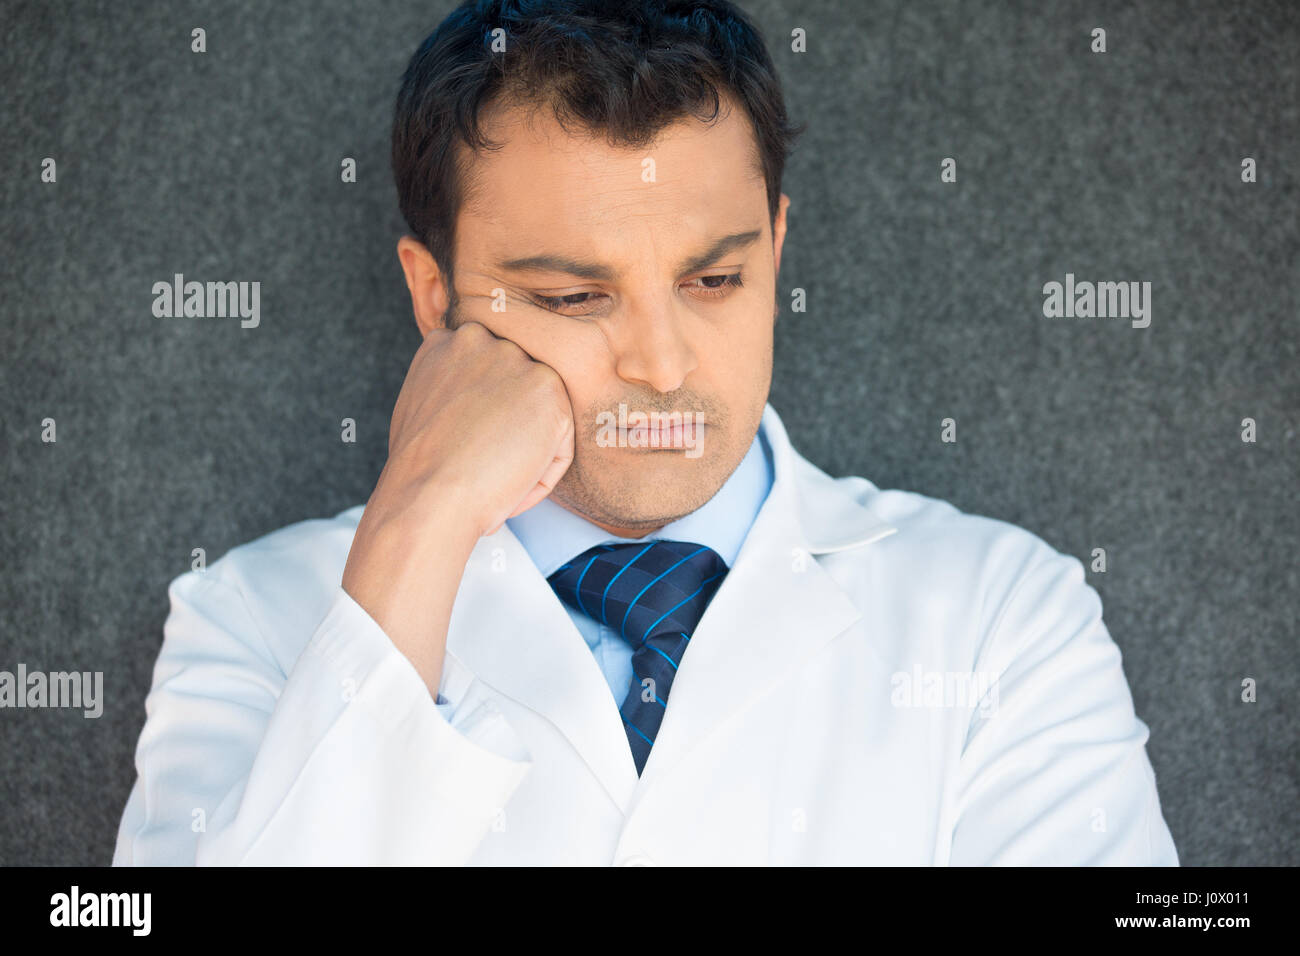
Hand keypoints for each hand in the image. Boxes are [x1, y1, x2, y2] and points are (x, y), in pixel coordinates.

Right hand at [341, 321, 573, 696]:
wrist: (422, 511)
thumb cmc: (421, 487)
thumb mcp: (429, 418)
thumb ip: (453, 391)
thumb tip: (458, 400)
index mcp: (445, 344)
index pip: (505, 371)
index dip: (498, 422)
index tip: (474, 451)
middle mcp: (478, 339)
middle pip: (534, 392)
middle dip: (521, 436)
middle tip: (482, 468)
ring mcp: (512, 361)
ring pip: (553, 416)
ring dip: (534, 452)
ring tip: (492, 472)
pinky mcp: (543, 390)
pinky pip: (566, 436)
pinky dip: (548, 465)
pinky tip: (509, 475)